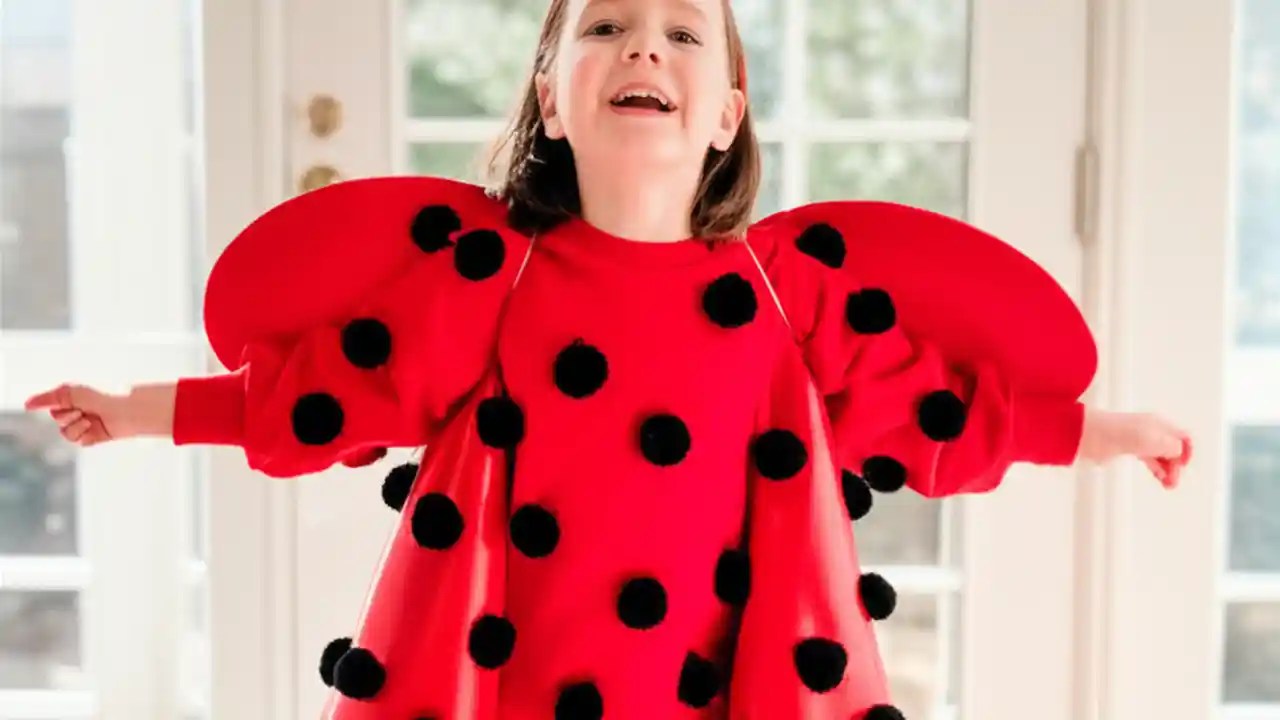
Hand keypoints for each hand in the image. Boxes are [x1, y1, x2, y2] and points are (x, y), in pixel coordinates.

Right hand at [24, 382, 140, 446]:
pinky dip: (83, 434)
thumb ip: (50, 398)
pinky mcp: (92, 437)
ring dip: (75, 425)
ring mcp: (85, 425)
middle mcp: (79, 411)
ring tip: (88, 420)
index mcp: (75, 398)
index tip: (37, 405)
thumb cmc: (103, 398)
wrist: (125, 413)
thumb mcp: (73, 394)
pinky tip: (92, 428)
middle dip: (66, 414)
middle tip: (82, 410)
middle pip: (57, 418)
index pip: (52, 403)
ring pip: (65, 431)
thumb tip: (28, 404)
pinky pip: (77, 440)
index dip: (48, 403)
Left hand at [1078, 407, 1192, 487]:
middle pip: (1173, 449)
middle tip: (1173, 482)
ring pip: (1162, 456)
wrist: (1091, 435)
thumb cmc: (1120, 433)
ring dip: (1168, 470)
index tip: (1182, 467)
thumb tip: (1179, 454)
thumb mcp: (1154, 439)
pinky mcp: (1128, 449)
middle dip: (1177, 465)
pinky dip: (1157, 469)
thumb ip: (1172, 446)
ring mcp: (1139, 440)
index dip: (1187, 453)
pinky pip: (1149, 460)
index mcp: (1160, 424)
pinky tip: (1159, 477)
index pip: (1183, 437)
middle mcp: (1152, 431)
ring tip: (1168, 485)